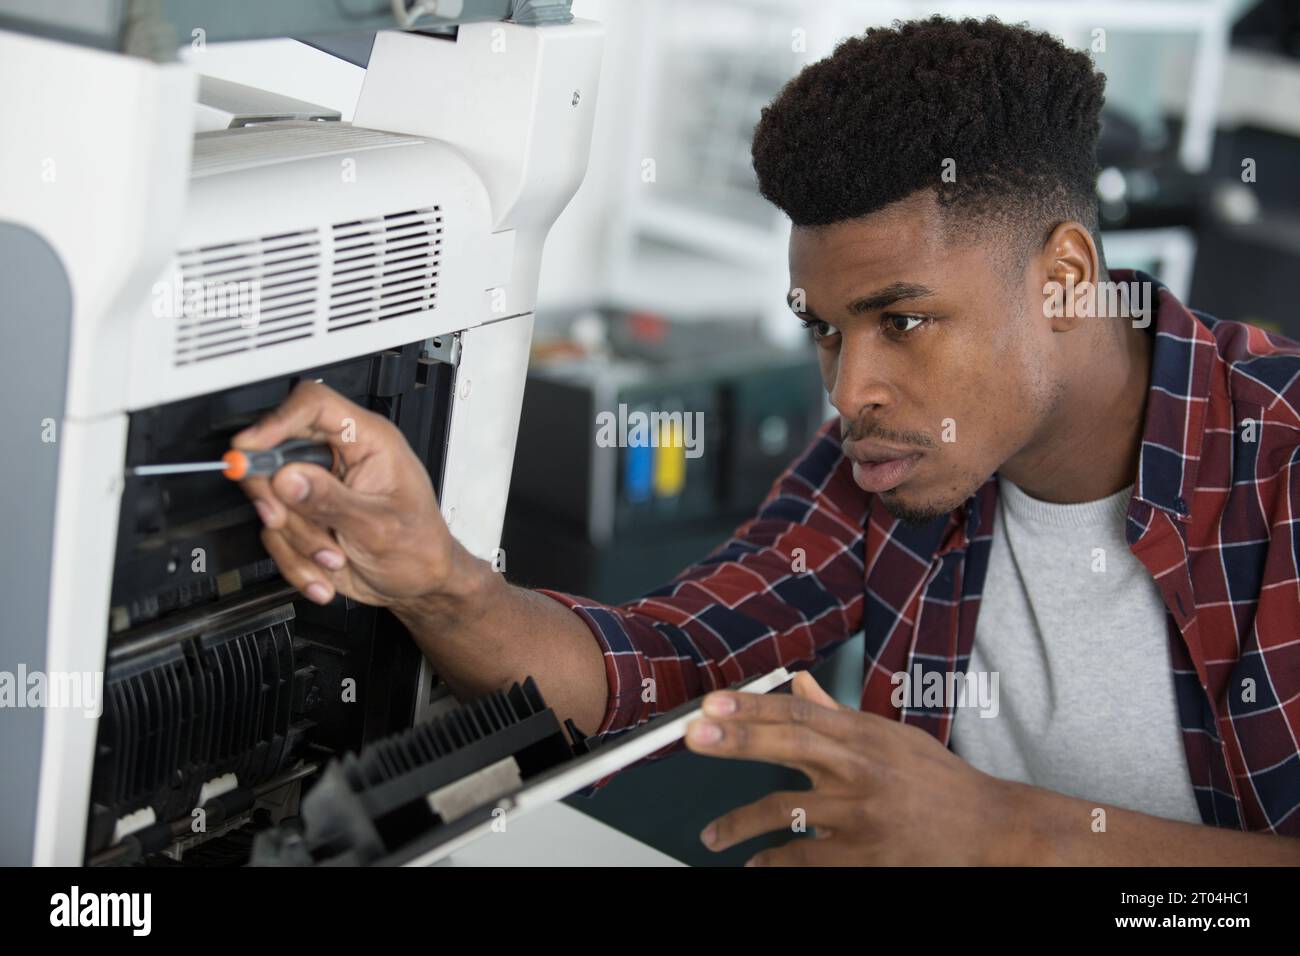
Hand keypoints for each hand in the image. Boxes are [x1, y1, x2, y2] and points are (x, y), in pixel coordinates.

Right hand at [231, 380, 470, 611]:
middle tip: (285, 519)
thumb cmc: (420, 546)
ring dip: (298, 540)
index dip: (277, 420)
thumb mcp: (379, 526)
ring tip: (335, 555)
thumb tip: (287, 477)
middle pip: (277, 452)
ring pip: (273, 500)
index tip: (250, 447)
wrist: (419, 583)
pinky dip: (295, 560)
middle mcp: (338, 458)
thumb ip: (331, 500)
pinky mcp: (303, 517)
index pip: (314, 405)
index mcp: (368, 441)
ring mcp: (317, 488)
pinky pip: (276, 534)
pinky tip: (325, 569)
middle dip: (278, 498)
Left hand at [685, 672, 1031, 865]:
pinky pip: (806, 857)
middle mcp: (859, 766)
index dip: (751, 704)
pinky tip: (755, 864)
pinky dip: (774, 861)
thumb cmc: (938, 780)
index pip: (796, 710)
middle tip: (693, 737)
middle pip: (787, 743)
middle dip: (735, 739)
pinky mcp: (865, 853)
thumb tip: (797, 683)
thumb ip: (836, 714)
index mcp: (863, 733)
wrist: (990, 827)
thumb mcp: (891, 736)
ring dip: (739, 824)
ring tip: (711, 835)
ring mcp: (861, 811)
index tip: (712, 703)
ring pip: (786, 809)